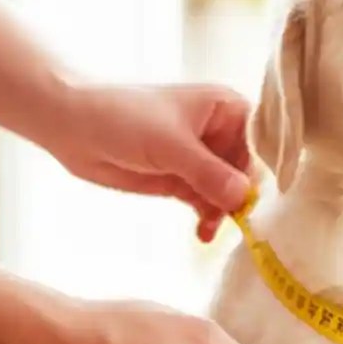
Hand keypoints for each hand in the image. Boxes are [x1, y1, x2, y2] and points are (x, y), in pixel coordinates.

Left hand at [38, 83, 256, 241]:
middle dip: (246, 197)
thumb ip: (209, 173)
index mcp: (228, 109)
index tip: (270, 200)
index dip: (269, 169)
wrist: (72, 126)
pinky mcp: (183, 181)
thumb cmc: (122, 116)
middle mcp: (221, 133)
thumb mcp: (170, 144)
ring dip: (225, 213)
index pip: (262, 142)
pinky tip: (202, 234)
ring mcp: (202, 159)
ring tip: (212, 228)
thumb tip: (245, 198)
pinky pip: (207, 204)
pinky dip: (208, 219)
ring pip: (229, 192)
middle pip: (249, 172)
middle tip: (241, 222)